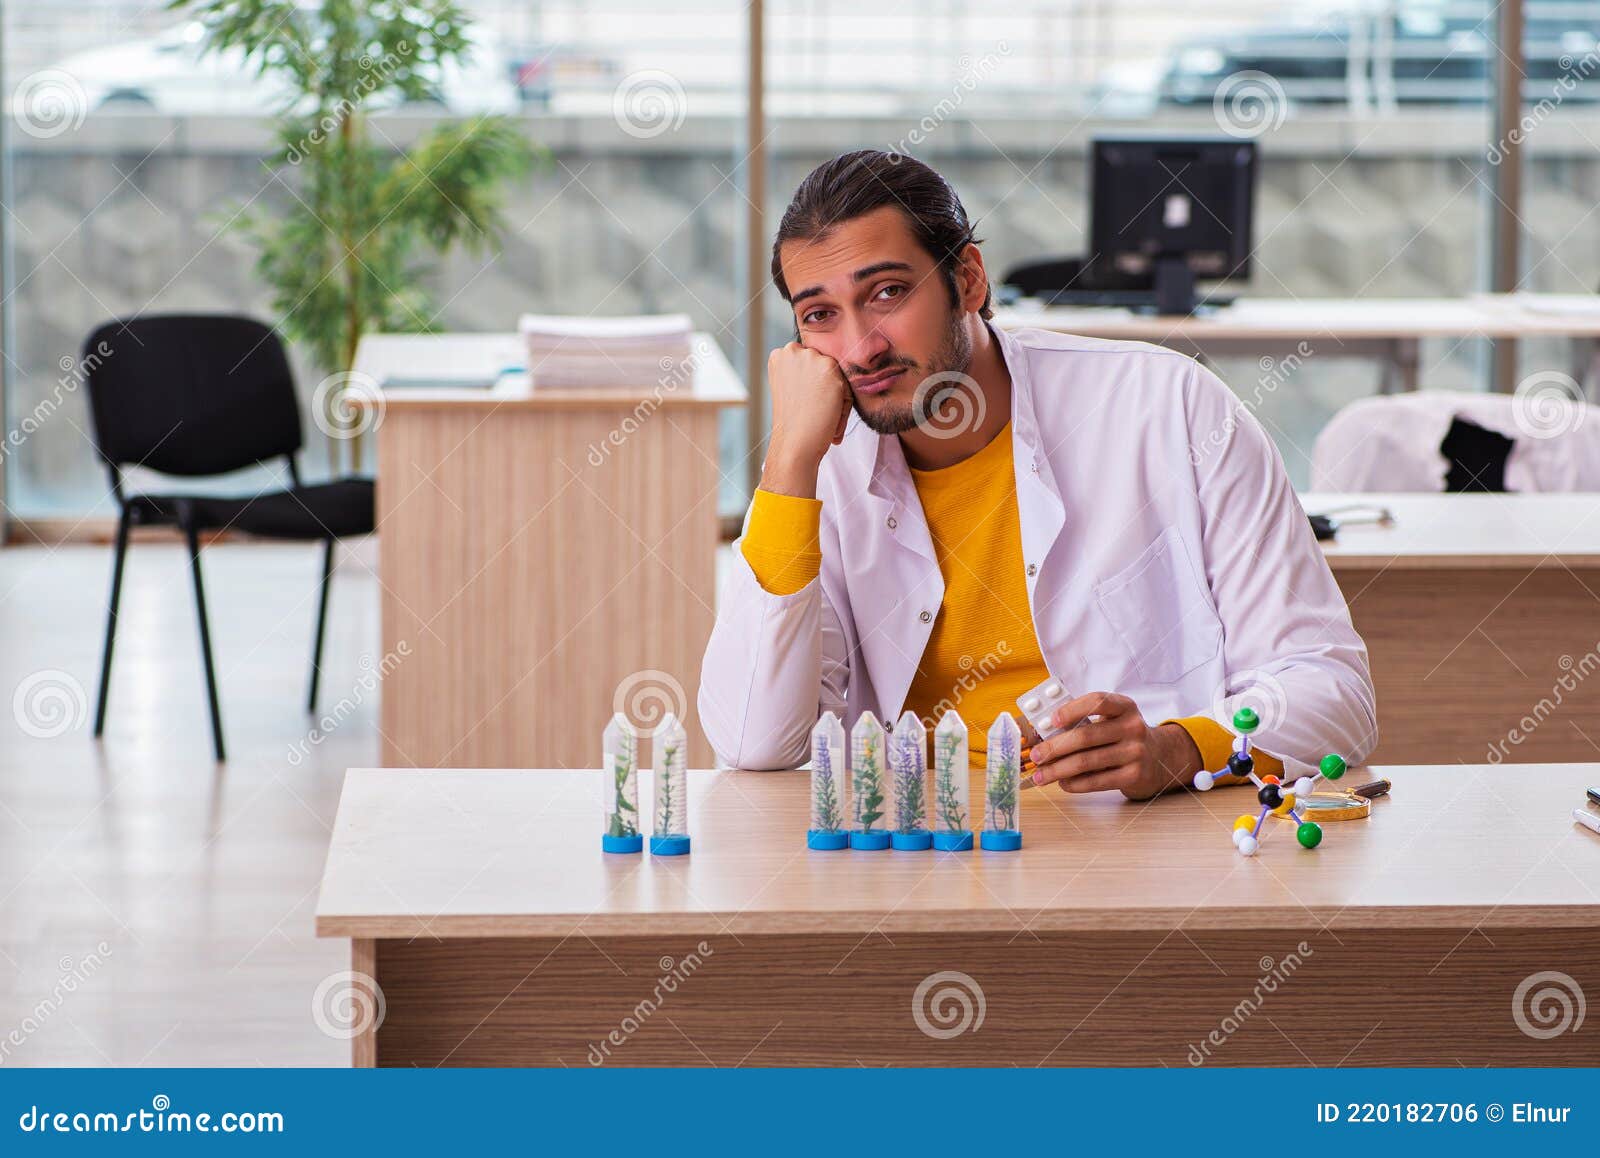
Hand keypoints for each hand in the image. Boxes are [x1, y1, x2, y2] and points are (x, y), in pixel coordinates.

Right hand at [761, 341, 852, 497]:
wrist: (794, 442)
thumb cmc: (793, 422)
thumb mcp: (789, 388)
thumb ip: (802, 372)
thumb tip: (826, 368)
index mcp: (779, 355)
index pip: (809, 361)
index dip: (813, 384)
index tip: (808, 402)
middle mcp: (792, 350)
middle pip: (823, 364)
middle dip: (826, 386)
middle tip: (816, 411)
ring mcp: (811, 357)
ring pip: (837, 375)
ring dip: (836, 395)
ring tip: (822, 416)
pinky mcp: (829, 368)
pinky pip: (848, 385)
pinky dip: (844, 404)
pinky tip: (830, 417)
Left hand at [1022, 692, 1202, 800]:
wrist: (1159, 757)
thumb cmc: (1122, 736)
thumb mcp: (1111, 720)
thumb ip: (1083, 722)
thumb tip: (1043, 736)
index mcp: (1124, 706)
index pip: (1097, 701)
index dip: (1072, 709)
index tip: (1051, 720)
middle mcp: (1132, 727)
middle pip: (1085, 736)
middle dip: (1054, 748)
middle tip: (1035, 756)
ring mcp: (1135, 752)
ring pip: (1086, 762)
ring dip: (1057, 770)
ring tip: (1040, 776)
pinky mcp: (1134, 775)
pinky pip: (1096, 781)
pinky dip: (1074, 784)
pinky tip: (1062, 783)